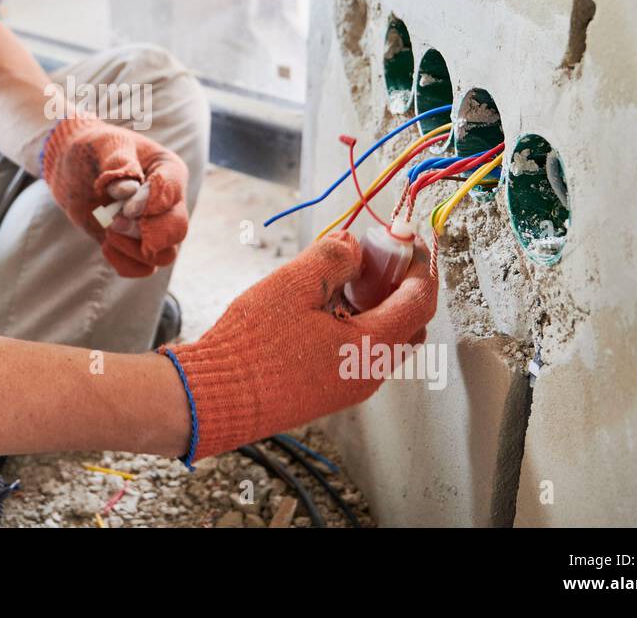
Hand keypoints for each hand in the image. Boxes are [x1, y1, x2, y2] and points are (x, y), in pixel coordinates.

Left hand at [41, 116, 189, 277]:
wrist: (73, 166)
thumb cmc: (94, 149)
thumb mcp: (105, 145)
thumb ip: (119, 164)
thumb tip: (127, 190)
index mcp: (168, 170)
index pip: (173, 191)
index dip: (150, 203)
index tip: (125, 206)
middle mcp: (168, 202)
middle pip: (177, 229)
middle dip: (146, 232)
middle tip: (115, 221)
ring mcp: (154, 227)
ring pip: (164, 255)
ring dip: (134, 249)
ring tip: (108, 229)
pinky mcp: (136, 245)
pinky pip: (142, 269)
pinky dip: (124, 263)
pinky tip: (104, 244)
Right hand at [157, 231, 436, 463]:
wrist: (215, 397)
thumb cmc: (252, 346)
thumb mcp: (293, 285)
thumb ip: (333, 258)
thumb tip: (354, 247)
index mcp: (371, 347)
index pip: (420, 300)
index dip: (420, 264)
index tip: (408, 239)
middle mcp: (369, 373)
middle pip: (410, 323)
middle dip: (400, 284)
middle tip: (375, 256)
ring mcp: (348, 388)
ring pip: (383, 339)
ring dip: (376, 305)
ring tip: (343, 278)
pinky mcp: (328, 393)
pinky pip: (358, 354)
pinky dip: (356, 324)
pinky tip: (322, 308)